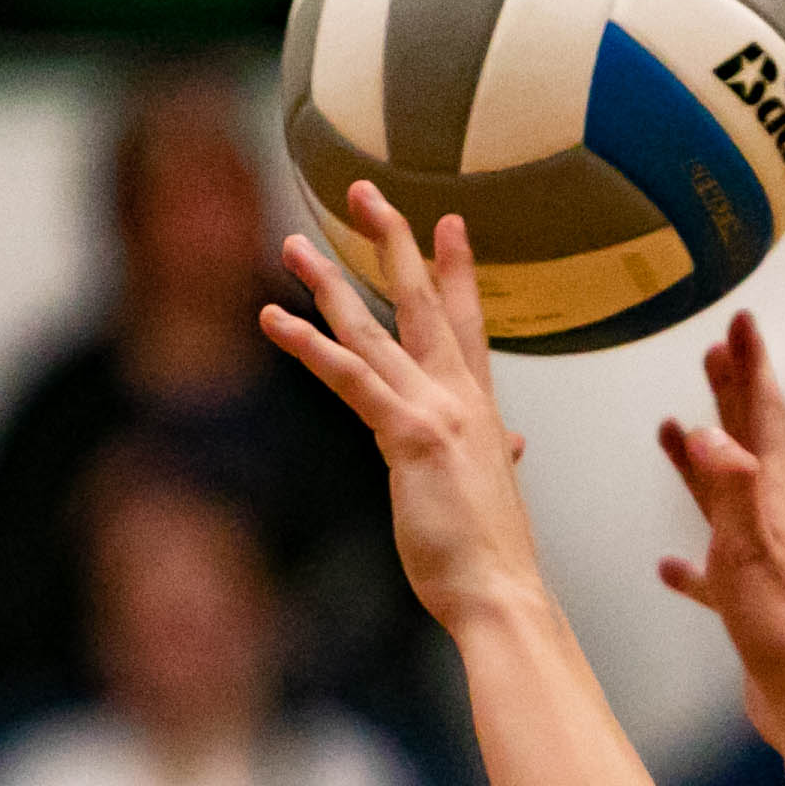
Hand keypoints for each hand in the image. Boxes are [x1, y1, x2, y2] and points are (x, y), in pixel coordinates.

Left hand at [263, 184, 546, 629]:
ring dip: (329, 281)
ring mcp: (435, 410)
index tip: (449, 224)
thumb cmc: (491, 556)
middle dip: (392, 241)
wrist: (502, 594)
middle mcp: (460, 397)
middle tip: (364, 191)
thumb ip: (495, 458)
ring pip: (372, 328)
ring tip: (293, 243)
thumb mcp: (492, 493)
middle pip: (420, 301)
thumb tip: (511, 446)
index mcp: (480, 411)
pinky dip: (309, 344)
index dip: (455, 271)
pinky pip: (349, 375)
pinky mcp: (407, 435)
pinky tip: (273, 318)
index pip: (465, 324)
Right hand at [655, 311, 784, 741]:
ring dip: (702, 463)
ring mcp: (765, 563)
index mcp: (778, 499)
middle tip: (713, 350)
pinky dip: (691, 562)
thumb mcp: (751, 549)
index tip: (741, 318)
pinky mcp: (752, 608)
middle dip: (729, 394)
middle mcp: (776, 521)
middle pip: (749, 443)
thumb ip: (731, 489)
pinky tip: (669, 565)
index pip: (764, 417)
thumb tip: (707, 434)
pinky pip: (714, 572)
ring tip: (672, 431)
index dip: (751, 365)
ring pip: (727, 499)